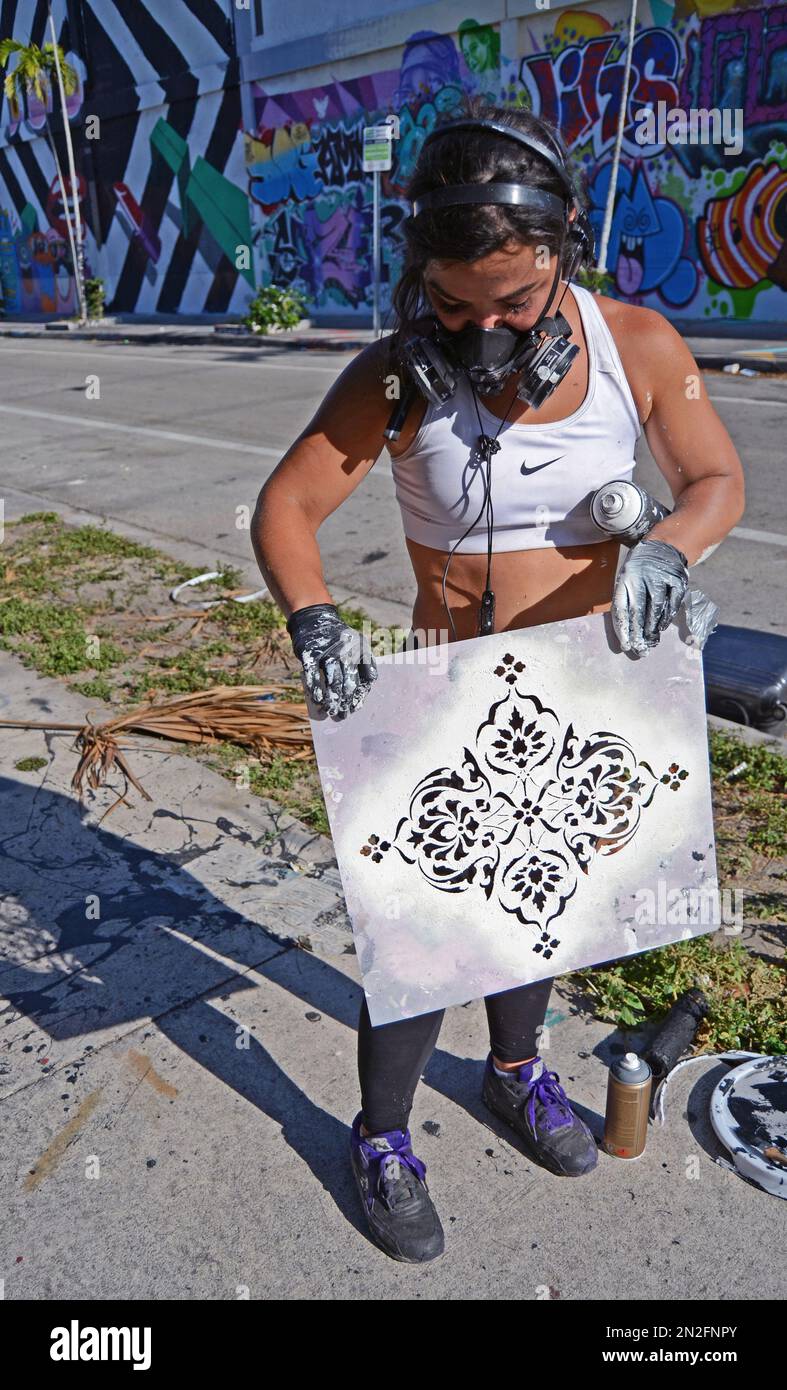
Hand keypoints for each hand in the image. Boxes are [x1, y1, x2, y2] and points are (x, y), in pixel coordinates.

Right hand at [286, 603, 377, 718]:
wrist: (316, 619)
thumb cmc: (340, 639)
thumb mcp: (358, 644)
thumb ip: (366, 663)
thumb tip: (368, 688)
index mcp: (360, 651)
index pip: (364, 678)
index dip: (359, 695)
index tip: (355, 707)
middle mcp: (345, 652)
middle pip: (348, 683)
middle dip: (346, 702)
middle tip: (343, 715)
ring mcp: (327, 653)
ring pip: (332, 681)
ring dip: (332, 700)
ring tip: (331, 711)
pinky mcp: (309, 654)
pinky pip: (313, 675)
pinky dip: (316, 689)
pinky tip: (318, 700)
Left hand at [611, 538, 688, 653]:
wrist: (661, 547)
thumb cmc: (638, 570)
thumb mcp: (625, 579)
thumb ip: (624, 600)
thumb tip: (625, 630)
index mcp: (625, 578)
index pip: (622, 607)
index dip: (624, 629)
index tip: (625, 646)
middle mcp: (642, 577)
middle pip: (639, 610)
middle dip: (639, 633)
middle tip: (639, 649)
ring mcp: (661, 578)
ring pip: (656, 608)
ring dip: (652, 628)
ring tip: (650, 642)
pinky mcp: (676, 580)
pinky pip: (672, 603)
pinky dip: (666, 617)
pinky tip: (661, 628)